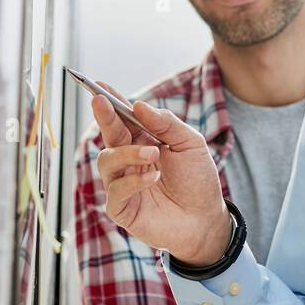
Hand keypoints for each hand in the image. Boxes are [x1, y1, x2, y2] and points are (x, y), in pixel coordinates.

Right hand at [92, 88, 231, 266]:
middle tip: (101, 101)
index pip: (122, 119)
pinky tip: (153, 178)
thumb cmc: (198, 180)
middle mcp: (129, 161)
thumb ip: (167, 124)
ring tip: (153, 153)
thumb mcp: (191, 144)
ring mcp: (123, 184)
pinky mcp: (122, 208)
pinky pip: (115, 190)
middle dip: (104, 117)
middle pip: (109, 135)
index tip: (98, 86)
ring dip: (128, 153)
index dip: (110, 103)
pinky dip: (132, 182)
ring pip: (107, 161)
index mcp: (143, 141)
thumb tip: (140, 105)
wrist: (206, 219)